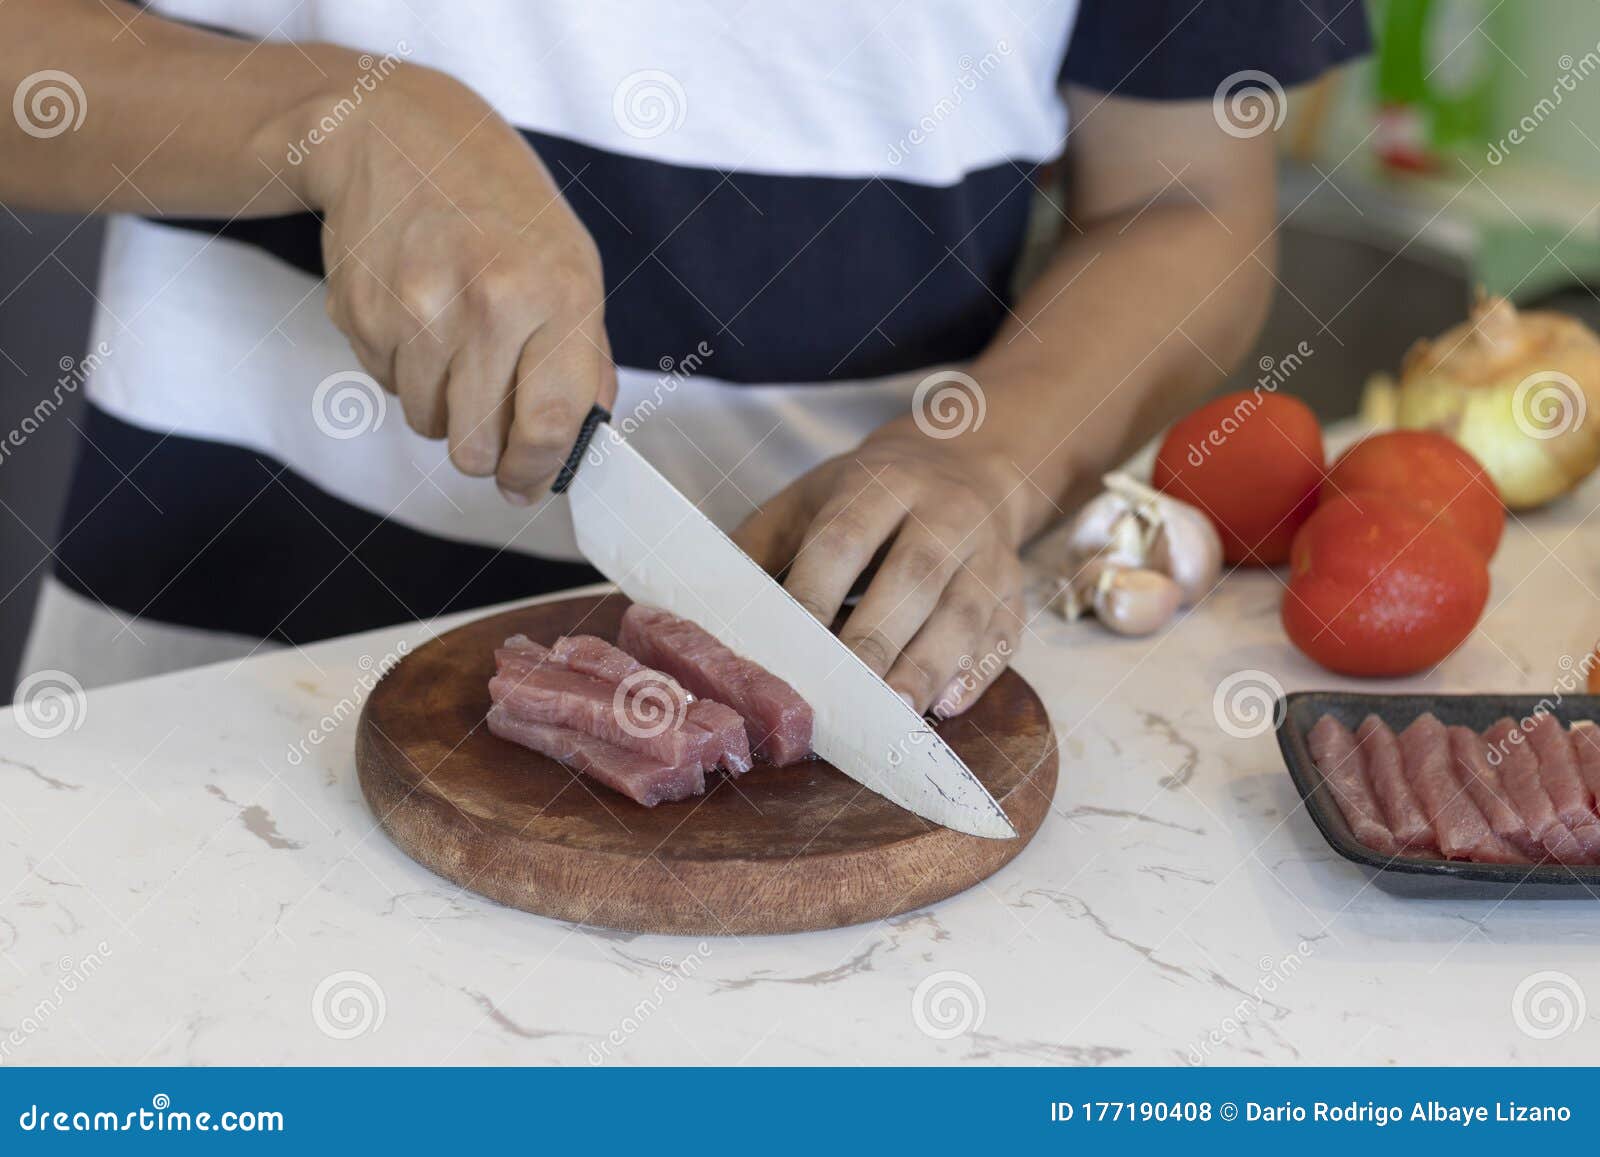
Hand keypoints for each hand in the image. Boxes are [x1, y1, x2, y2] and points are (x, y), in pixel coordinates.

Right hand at [299, 68, 614, 500]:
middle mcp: (483, 303)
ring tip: (456, 341)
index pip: (548, 424)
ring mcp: (413, 310)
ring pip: (427, 425)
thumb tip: (575, 451)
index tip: (529, 483)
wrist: (399, 134)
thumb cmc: (502, 209)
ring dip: (444, 406)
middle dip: (486, 453)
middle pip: (475, 446)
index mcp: (553, 293)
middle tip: (491, 424)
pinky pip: (388, 387)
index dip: (537, 471)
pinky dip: (406, 370)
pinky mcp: (359, 313)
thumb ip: (583, 362)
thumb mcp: (572, 268)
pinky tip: (418, 314)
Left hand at [734, 436, 1026, 715]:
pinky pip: (1004, 635)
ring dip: (928, 667)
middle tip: (843, 695)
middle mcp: (942, 513)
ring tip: (894, 715)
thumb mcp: (809, 500)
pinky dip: (977, 674)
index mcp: (879, 484)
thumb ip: (761, 549)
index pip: (844, 541)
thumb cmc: (867, 496)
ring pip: (964, 612)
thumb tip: (703, 613)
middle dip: (878, 641)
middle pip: (913, 579)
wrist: (967, 462)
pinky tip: (947, 707)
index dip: (816, 595)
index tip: (788, 649)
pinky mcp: (1015, 591)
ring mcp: (987, 553)